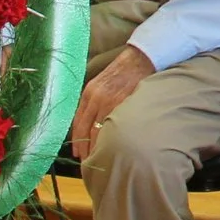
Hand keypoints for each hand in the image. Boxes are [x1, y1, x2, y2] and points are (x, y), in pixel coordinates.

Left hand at [69, 44, 155, 159]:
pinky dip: (112, 138)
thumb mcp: (102, 83)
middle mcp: (96, 98)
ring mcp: (110, 101)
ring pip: (99, 131)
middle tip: (87, 162)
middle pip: (85, 130)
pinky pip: (114, 125)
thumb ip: (94, 100)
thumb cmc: (124, 70)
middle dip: (85, 148)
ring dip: (97, 146)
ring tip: (100, 159)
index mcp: (88, 93)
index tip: (78, 153)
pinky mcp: (124, 103)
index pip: (78, 123)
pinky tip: (114, 146)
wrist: (142, 57)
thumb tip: (90, 122)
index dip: (77, 140)